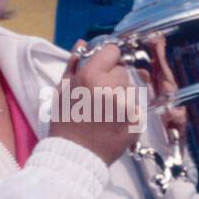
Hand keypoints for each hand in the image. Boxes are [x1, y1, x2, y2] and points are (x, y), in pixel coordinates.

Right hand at [48, 42, 140, 166]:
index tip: (102, 67)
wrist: (74, 155)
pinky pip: (136, 107)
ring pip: (130, 89)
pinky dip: (128, 112)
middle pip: (122, 71)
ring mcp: (127, 105)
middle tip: (100, 95)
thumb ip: (73, 64)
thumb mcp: (62, 90)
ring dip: (121, 95)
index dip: (107, 58)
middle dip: (113, 79)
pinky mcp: (136, 121)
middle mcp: (112, 88)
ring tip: (106, 111)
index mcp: (91, 76)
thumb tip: (82, 43)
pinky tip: (114, 122)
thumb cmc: (65, 122)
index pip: (112, 51)